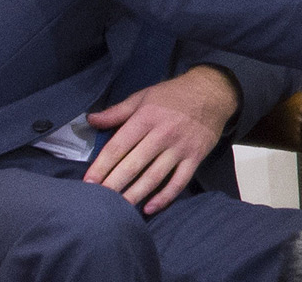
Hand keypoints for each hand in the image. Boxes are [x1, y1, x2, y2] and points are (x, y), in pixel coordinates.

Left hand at [83, 65, 238, 214]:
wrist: (213, 93)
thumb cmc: (174, 95)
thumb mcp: (144, 97)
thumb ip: (117, 111)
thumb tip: (91, 120)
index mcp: (146, 118)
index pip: (118, 146)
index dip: (101, 166)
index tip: (88, 182)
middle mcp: (162, 134)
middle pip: (134, 165)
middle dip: (113, 184)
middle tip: (98, 201)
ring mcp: (180, 148)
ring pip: (154, 177)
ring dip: (135, 194)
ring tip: (118, 209)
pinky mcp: (195, 157)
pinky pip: (179, 181)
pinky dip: (165, 197)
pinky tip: (149, 208)